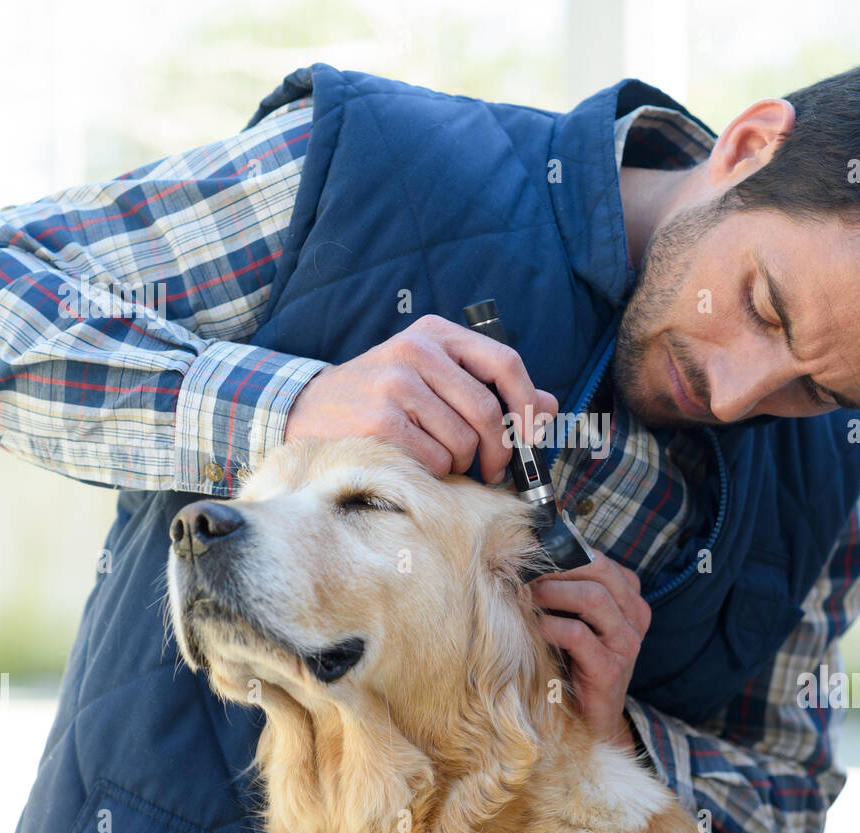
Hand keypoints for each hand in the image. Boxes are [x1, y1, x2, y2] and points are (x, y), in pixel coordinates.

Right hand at [284, 314, 558, 482]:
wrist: (308, 409)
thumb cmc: (383, 398)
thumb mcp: (434, 379)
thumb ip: (491, 389)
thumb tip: (550, 407)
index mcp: (436, 334)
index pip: (504, 362)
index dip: (527, 403)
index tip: (533, 436)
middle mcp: (416, 350)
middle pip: (487, 411)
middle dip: (498, 451)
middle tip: (491, 469)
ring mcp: (395, 382)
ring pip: (463, 441)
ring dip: (461, 465)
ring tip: (442, 461)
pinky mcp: (379, 419)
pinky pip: (434, 459)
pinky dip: (435, 472)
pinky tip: (417, 464)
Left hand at [528, 549, 650, 748]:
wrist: (591, 720)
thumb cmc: (575, 662)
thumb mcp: (576, 620)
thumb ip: (565, 591)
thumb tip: (526, 559)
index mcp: (630, 598)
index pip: (598, 559)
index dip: (561, 553)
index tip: (529, 556)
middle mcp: (636, 616)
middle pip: (599, 570)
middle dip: (556, 568)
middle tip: (523, 572)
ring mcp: (627, 643)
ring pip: (592, 598)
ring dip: (551, 592)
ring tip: (525, 596)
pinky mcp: (611, 669)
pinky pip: (578, 635)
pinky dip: (550, 625)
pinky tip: (533, 627)